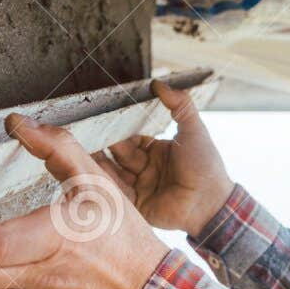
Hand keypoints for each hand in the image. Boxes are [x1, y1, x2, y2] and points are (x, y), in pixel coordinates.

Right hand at [93, 79, 233, 237]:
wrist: (212, 203)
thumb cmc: (206, 166)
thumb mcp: (194, 130)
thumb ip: (180, 105)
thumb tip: (159, 83)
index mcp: (158, 151)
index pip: (131, 138)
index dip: (118, 130)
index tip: (100, 118)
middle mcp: (147, 169)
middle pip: (119, 153)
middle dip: (104, 143)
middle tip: (84, 131)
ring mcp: (140, 187)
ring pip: (113, 171)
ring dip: (98, 161)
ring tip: (78, 148)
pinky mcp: (136, 205)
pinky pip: (115, 191)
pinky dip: (103, 181)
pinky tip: (89, 169)